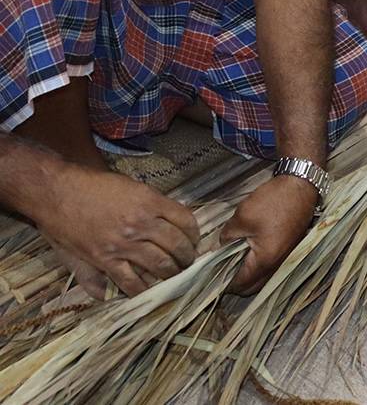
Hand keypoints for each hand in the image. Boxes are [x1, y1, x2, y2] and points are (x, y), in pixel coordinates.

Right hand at [33, 161, 199, 298]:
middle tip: (189, 262)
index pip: (185, 220)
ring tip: (175, 276)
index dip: (194, 234)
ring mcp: (123, 244)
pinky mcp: (105, 259)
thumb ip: (154, 204)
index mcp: (151, 202)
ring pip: (159, 264)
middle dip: (187, 256)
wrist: (59, 194)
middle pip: (176, 244)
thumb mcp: (133, 187)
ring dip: (171, 273)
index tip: (195, 240)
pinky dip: (142, 290)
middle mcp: (141, 223)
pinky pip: (130, 281)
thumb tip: (172, 221)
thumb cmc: (96, 186)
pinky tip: (149, 292)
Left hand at [220, 173, 318, 294]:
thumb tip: (215, 249)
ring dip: (249, 277)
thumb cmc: (273, 201)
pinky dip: (260, 269)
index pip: (241, 284)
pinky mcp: (291, 251)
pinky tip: (250, 255)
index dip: (223, 283)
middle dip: (237, 284)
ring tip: (234, 263)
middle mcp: (278, 265)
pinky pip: (272, 269)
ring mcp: (287, 259)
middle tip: (221, 271)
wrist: (302, 186)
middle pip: (253, 288)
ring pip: (264, 280)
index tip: (210, 277)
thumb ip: (226, 236)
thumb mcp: (243, 216)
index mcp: (265, 260)